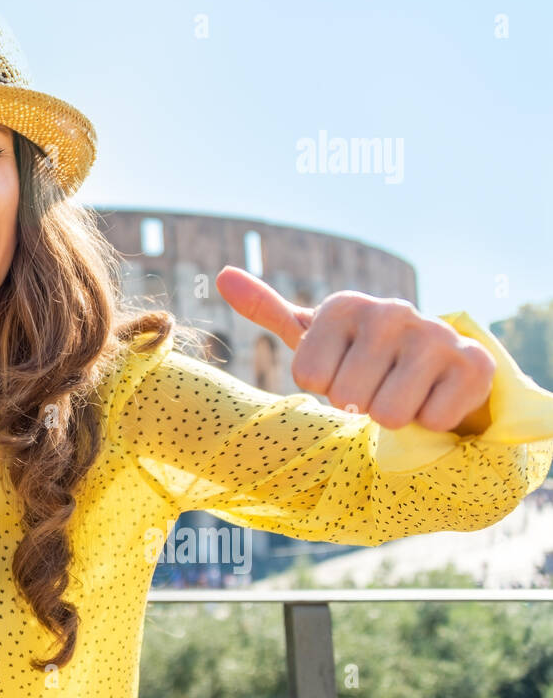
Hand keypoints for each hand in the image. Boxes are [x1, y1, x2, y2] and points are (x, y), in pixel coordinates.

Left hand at [216, 265, 495, 432]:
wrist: (438, 366)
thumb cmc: (360, 354)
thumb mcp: (315, 333)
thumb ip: (268, 309)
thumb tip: (223, 276)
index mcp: (344, 305)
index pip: (308, 377)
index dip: (325, 386)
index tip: (342, 370)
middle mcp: (390, 311)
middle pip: (348, 397)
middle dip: (359, 404)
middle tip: (375, 385)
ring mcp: (435, 334)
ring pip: (389, 413)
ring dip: (394, 416)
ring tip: (402, 392)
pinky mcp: (474, 364)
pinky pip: (433, 420)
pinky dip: (430, 421)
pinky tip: (433, 397)